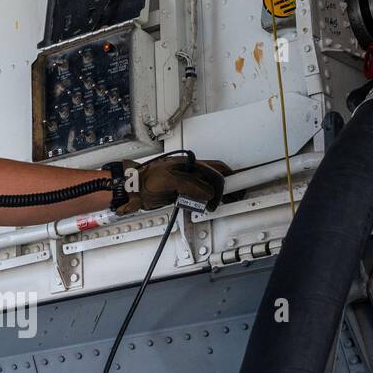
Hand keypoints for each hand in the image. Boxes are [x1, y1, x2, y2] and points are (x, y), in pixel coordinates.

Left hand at [108, 153, 228, 215]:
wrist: (133, 189)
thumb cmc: (147, 178)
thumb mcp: (170, 179)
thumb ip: (190, 185)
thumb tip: (208, 193)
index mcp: (190, 164)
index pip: (216, 169)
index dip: (229, 177)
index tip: (239, 186)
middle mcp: (191, 173)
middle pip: (215, 179)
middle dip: (225, 189)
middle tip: (232, 198)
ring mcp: (186, 184)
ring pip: (207, 190)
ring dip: (213, 198)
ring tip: (217, 205)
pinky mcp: (181, 194)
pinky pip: (197, 199)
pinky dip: (202, 204)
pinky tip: (204, 207)